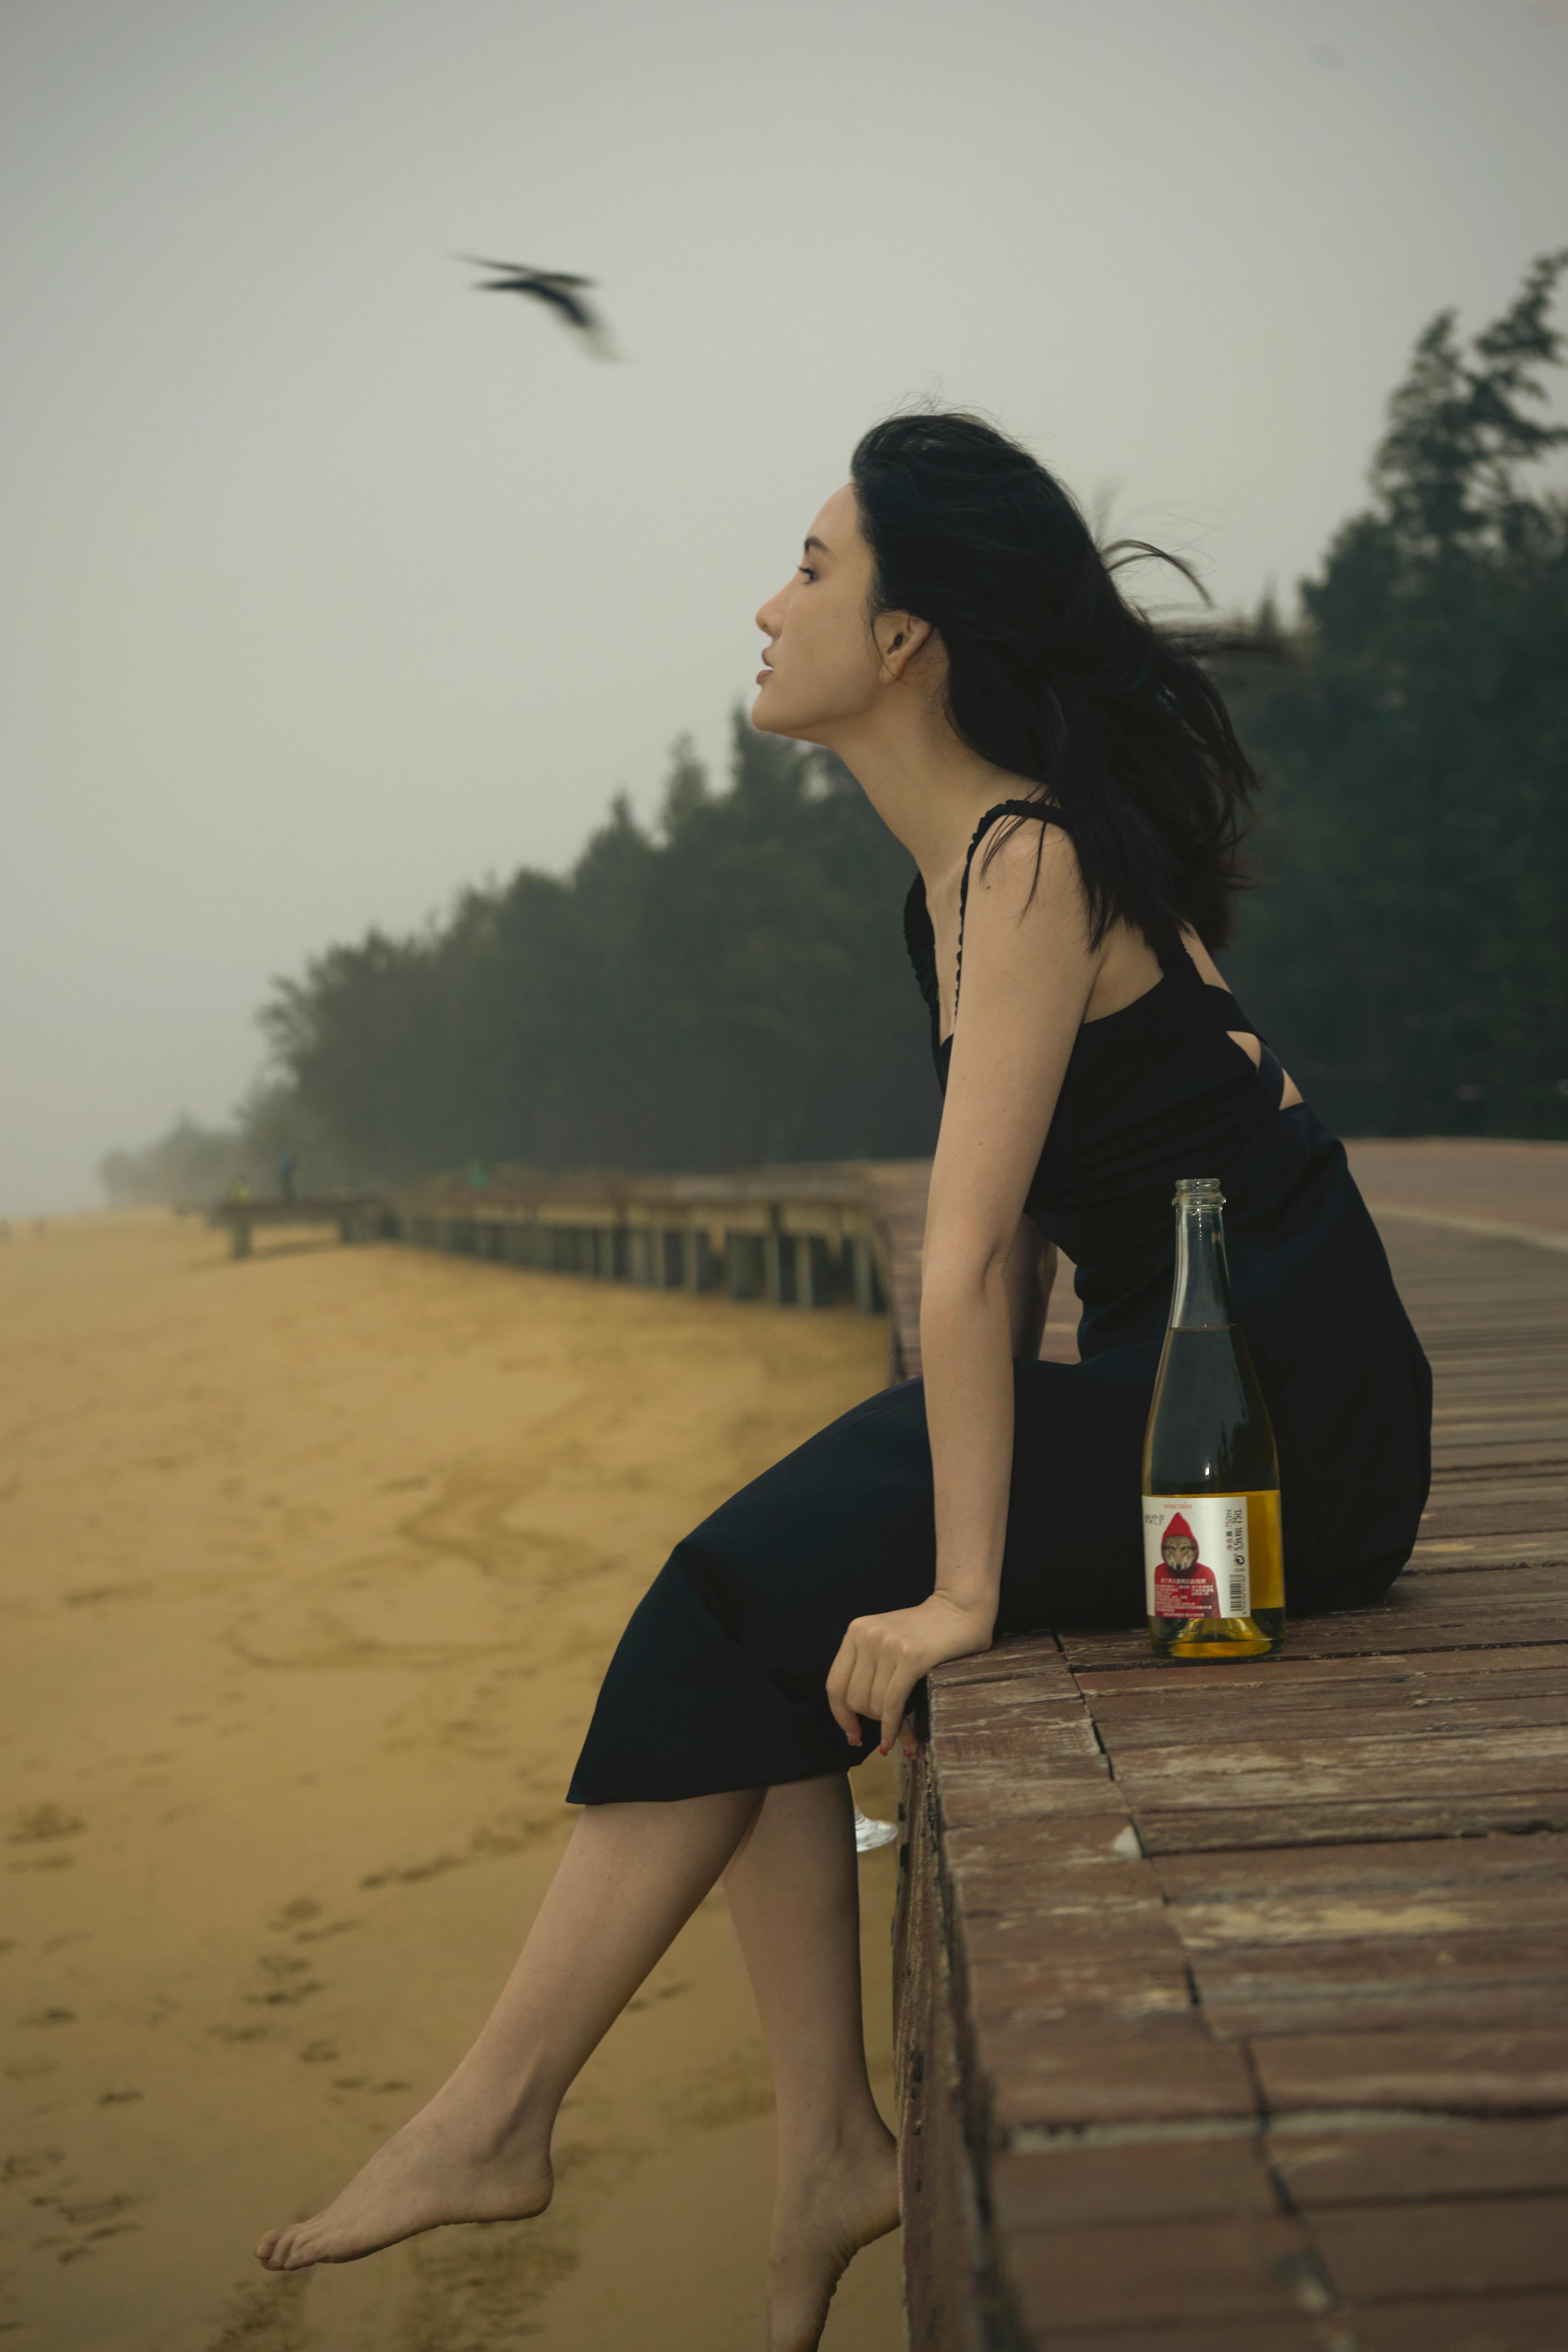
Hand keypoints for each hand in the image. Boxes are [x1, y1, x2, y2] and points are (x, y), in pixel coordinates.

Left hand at [825, 1592, 994, 1757]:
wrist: (961, 1608)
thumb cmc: (925, 1632)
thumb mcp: (885, 1640)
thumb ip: (868, 1670)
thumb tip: (853, 1726)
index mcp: (856, 1631)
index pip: (834, 1685)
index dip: (841, 1716)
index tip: (853, 1735)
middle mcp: (867, 1636)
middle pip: (854, 1699)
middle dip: (870, 1720)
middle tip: (888, 1725)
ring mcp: (888, 1645)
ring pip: (874, 1705)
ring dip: (886, 1725)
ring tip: (901, 1730)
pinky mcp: (911, 1657)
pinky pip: (893, 1704)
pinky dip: (892, 1728)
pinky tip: (895, 1741)